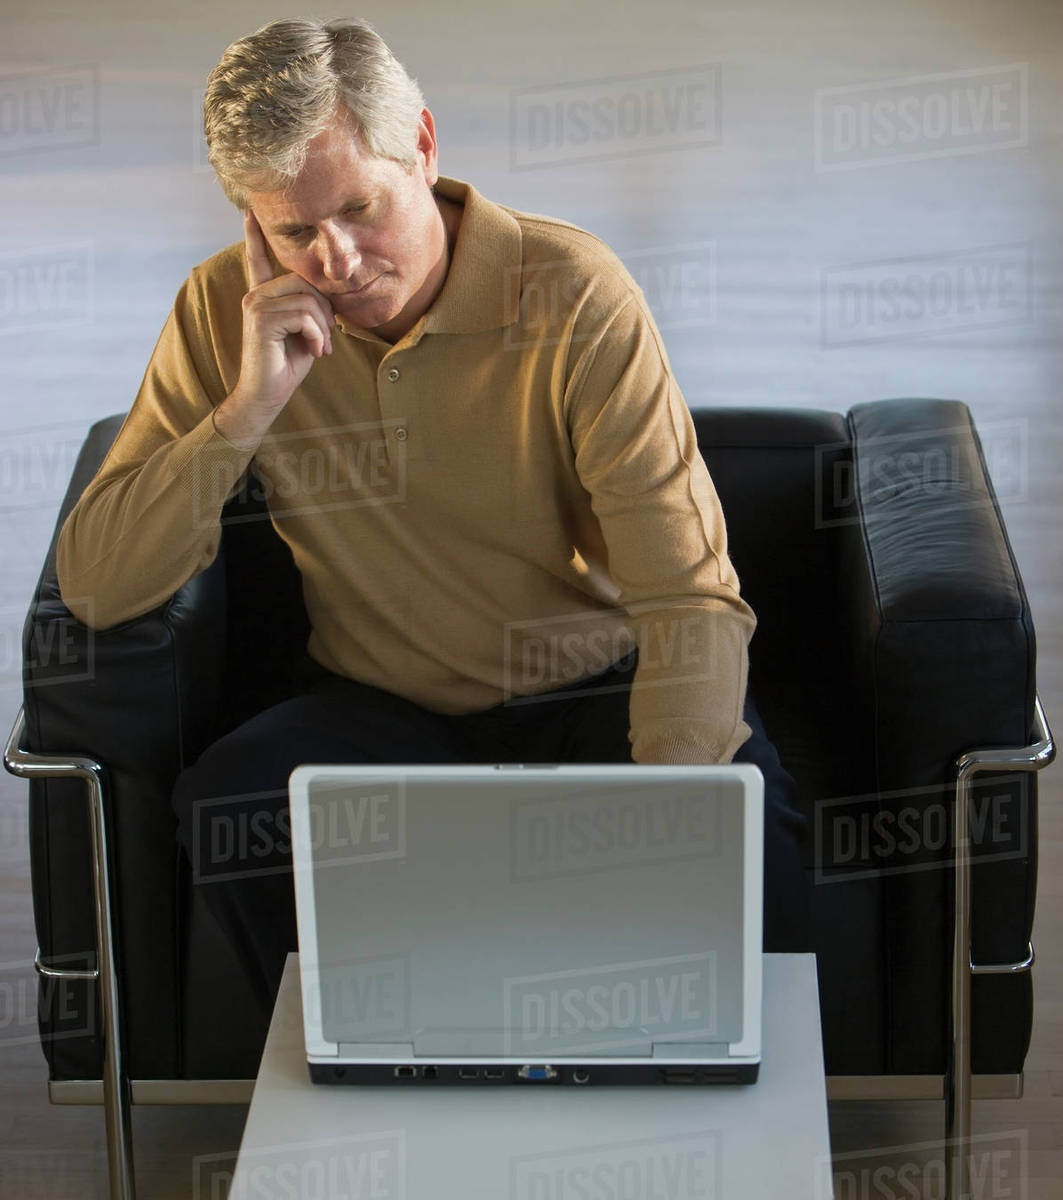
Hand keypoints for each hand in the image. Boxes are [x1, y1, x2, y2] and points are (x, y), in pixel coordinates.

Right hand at [214, 212, 334, 449]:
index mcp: (264, 297)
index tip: (250, 211)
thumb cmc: (287, 366)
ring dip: (323, 328)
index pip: (259, 260)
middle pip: (304, 281)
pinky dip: (317, 335)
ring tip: (320, 348)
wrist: (266, 395)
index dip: (255, 236)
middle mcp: (256, 296)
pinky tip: (314, 351)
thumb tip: (327, 296)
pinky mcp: (260, 319)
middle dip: (324, 310)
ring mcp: (255, 305)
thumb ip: (310, 309)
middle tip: (326, 339)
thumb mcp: (305, 332)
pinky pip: (305, 315)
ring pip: (308, 299)